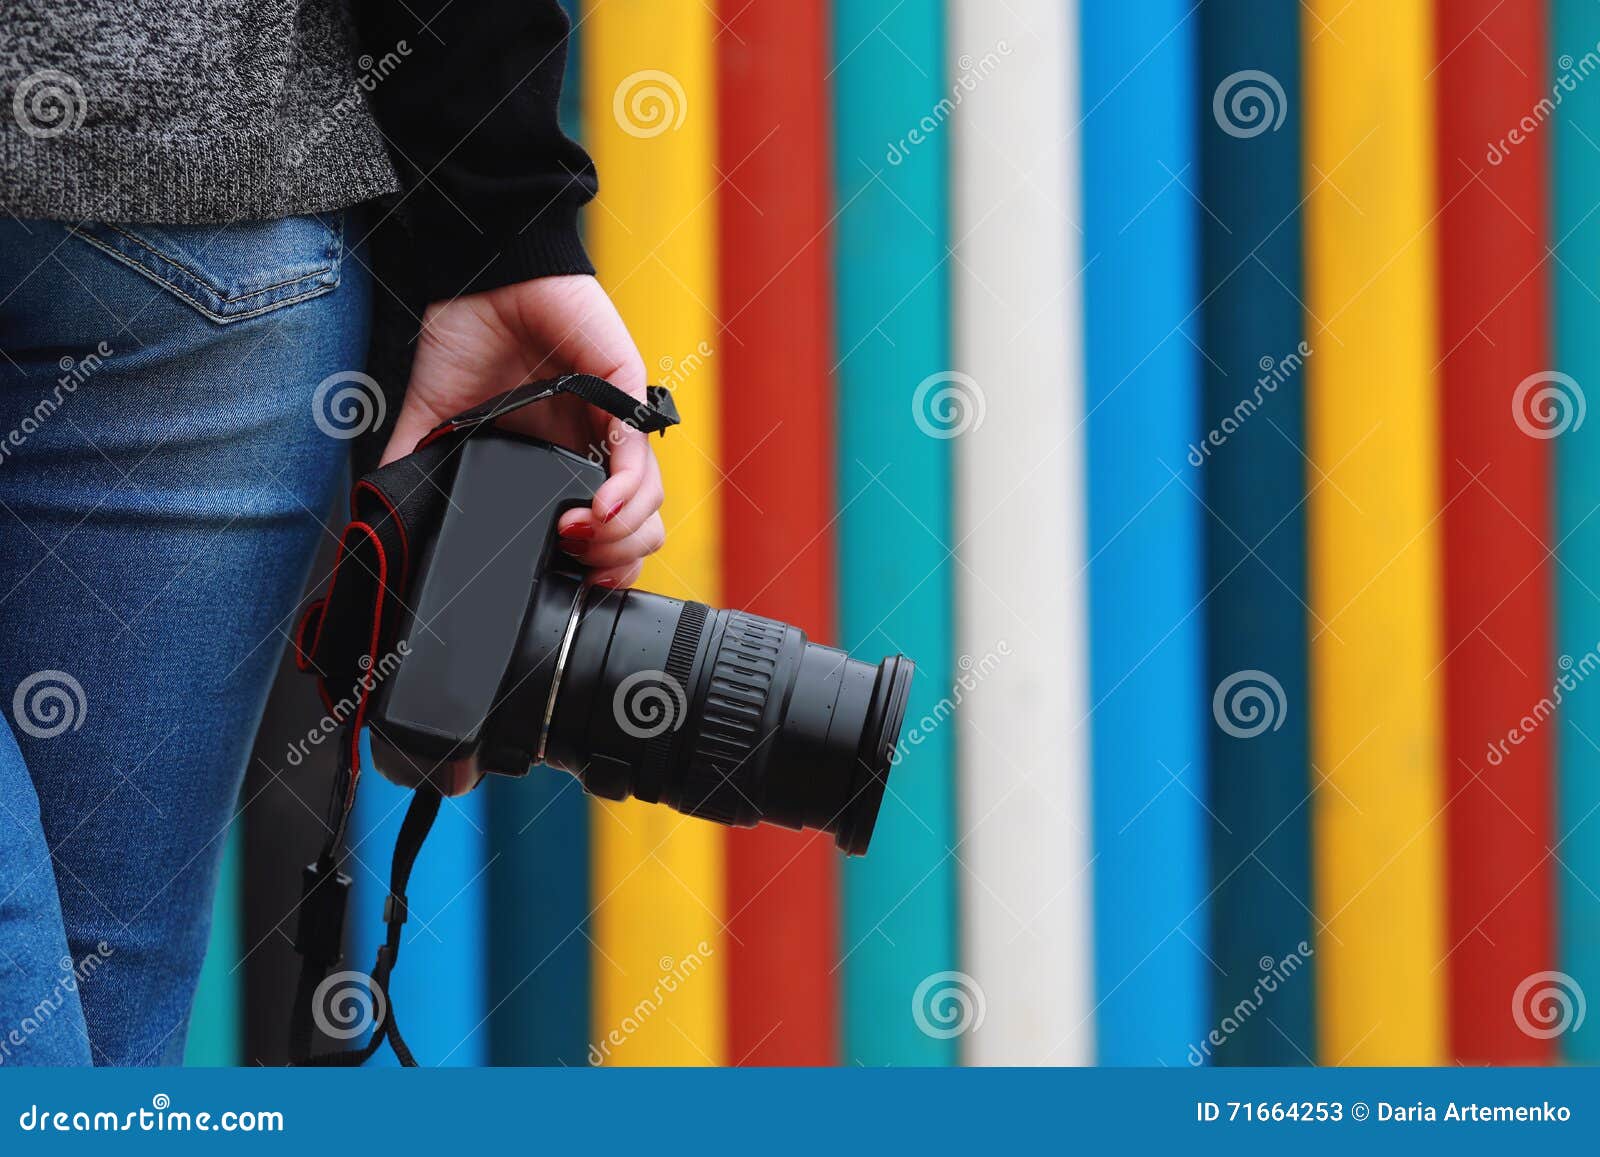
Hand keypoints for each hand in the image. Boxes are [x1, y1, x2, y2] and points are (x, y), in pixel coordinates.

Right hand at [381, 274, 665, 587]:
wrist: (479, 278)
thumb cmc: (467, 338)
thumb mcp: (435, 419)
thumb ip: (418, 466)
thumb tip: (383, 513)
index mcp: (561, 465)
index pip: (604, 537)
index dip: (597, 572)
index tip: (566, 590)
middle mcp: (595, 450)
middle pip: (638, 530)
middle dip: (613, 564)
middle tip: (574, 570)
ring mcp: (614, 423)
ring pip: (648, 501)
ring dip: (619, 536)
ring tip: (577, 541)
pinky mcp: (623, 390)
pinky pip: (638, 454)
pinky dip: (625, 492)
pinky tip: (598, 512)